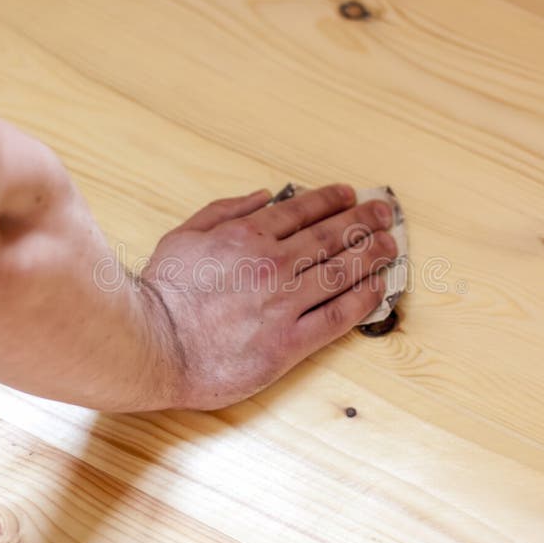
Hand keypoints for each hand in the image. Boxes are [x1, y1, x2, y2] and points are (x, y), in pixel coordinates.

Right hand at [140, 184, 396, 409]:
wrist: (152, 347)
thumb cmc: (162, 294)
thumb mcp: (183, 236)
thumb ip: (225, 210)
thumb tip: (264, 195)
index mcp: (246, 236)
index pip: (301, 211)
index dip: (330, 200)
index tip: (349, 195)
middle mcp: (272, 264)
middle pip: (330, 237)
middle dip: (362, 221)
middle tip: (383, 213)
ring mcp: (283, 304)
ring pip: (341, 272)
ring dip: (371, 255)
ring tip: (390, 246)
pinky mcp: (288, 343)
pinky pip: (337, 317)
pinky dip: (362, 299)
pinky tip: (378, 287)